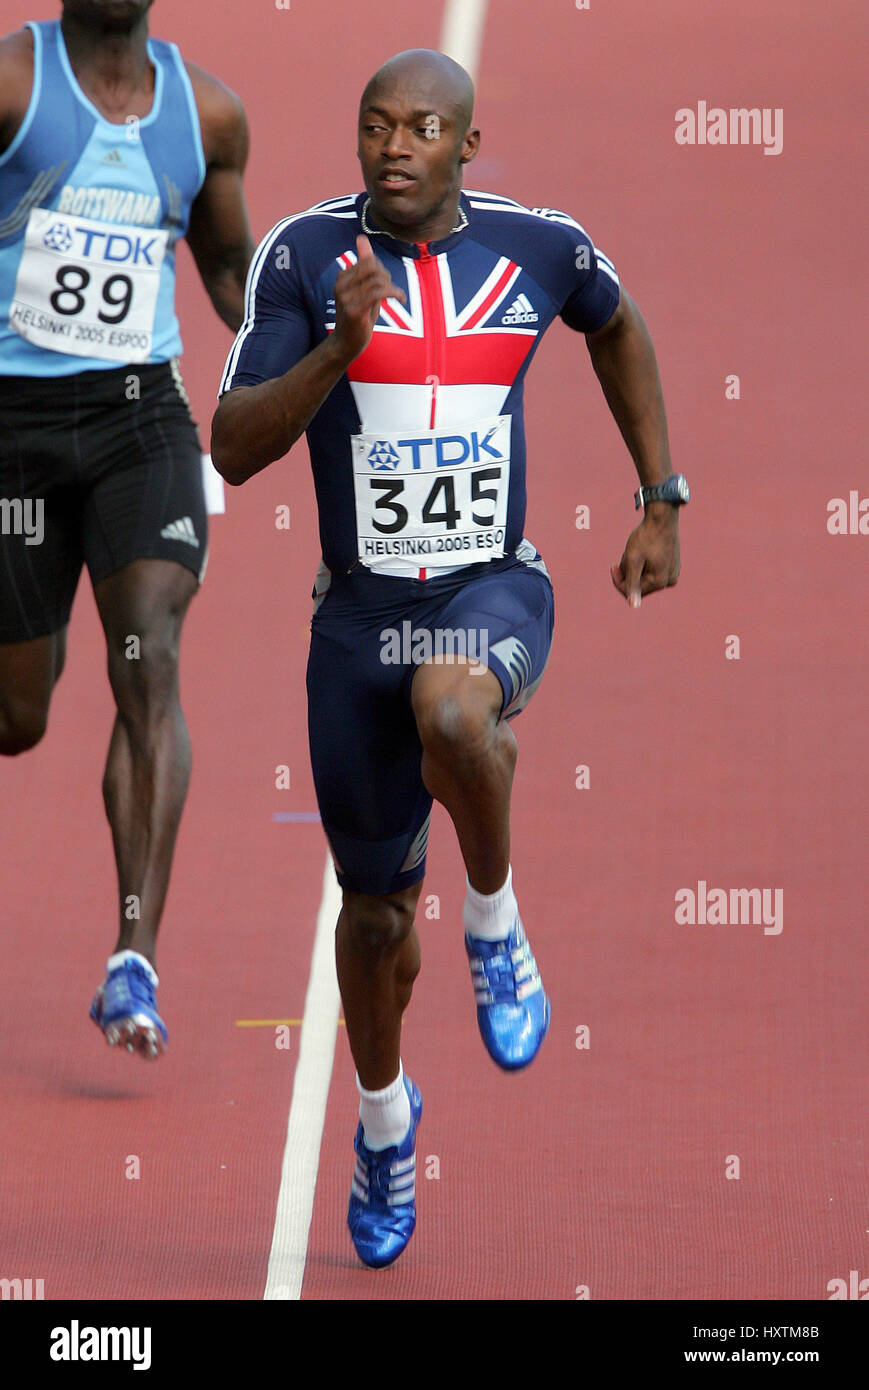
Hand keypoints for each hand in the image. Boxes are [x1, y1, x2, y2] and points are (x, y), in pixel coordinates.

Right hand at [331, 235, 406, 361]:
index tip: (387, 283)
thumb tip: (362, 238)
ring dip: (392, 287)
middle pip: (373, 267)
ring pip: (377, 279)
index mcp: (342, 277)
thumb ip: (363, 263)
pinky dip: (394, 293)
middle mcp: (341, 285)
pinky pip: (378, 292)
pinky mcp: (354, 310)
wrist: (347, 343)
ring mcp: (346, 298)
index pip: (368, 261)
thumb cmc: (358, 315)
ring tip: (397, 295)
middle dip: (387, 276)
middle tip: (392, 289)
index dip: (382, 269)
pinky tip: (400, 298)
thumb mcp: (362, 287)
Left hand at [611, 503, 680, 607]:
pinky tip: (644, 549)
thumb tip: (633, 606)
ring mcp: (673, 572)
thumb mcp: (633, 560)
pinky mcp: (673, 565)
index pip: (631, 591)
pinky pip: (653, 570)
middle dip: (629, 571)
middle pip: (639, 584)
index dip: (618, 580)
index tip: (612, 565)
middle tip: (626, 554)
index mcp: (660, 582)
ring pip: (645, 576)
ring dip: (636, 566)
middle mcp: (669, 581)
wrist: (662, 517)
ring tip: (636, 550)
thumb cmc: (646, 537)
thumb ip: (632, 583)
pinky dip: (644, 562)